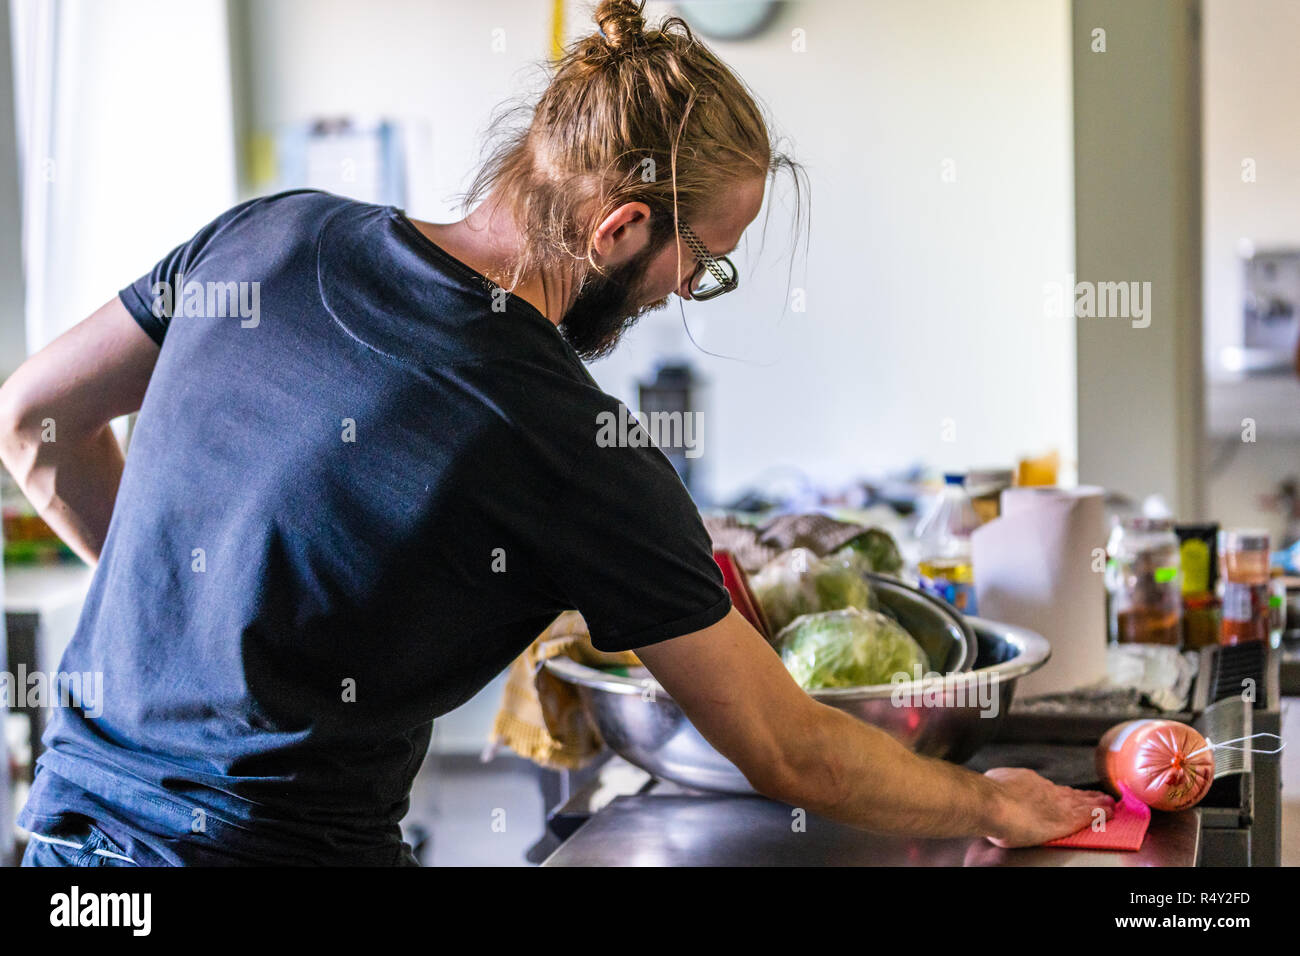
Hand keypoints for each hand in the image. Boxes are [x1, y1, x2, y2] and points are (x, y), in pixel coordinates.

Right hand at [982, 767, 1114, 847]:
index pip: (1047, 787)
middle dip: (1083, 795)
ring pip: (1083, 801)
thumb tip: (996, 786)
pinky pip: (1091, 814)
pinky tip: (1111, 812)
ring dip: (1096, 802)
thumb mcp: (993, 782)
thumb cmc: (988, 799)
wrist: (995, 804)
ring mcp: (1058, 803)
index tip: (1064, 793)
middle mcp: (1046, 789)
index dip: (1058, 791)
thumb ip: (1001, 785)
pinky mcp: (1069, 818)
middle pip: (1069, 792)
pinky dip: (1102, 812)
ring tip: (1108, 803)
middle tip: (1096, 795)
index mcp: (1026, 781)